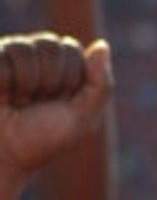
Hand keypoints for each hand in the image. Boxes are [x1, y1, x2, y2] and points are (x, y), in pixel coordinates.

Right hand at [0, 34, 112, 196]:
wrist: (1, 155)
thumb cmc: (41, 138)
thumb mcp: (82, 117)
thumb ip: (100, 84)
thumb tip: (103, 45)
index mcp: (60, 68)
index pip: (71, 49)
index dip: (69, 78)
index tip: (59, 101)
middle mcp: (34, 57)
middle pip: (51, 44)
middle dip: (49, 80)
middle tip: (35, 102)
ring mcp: (6, 56)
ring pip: (25, 48)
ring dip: (26, 83)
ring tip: (18, 101)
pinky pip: (1, 57)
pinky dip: (4, 81)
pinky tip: (0, 95)